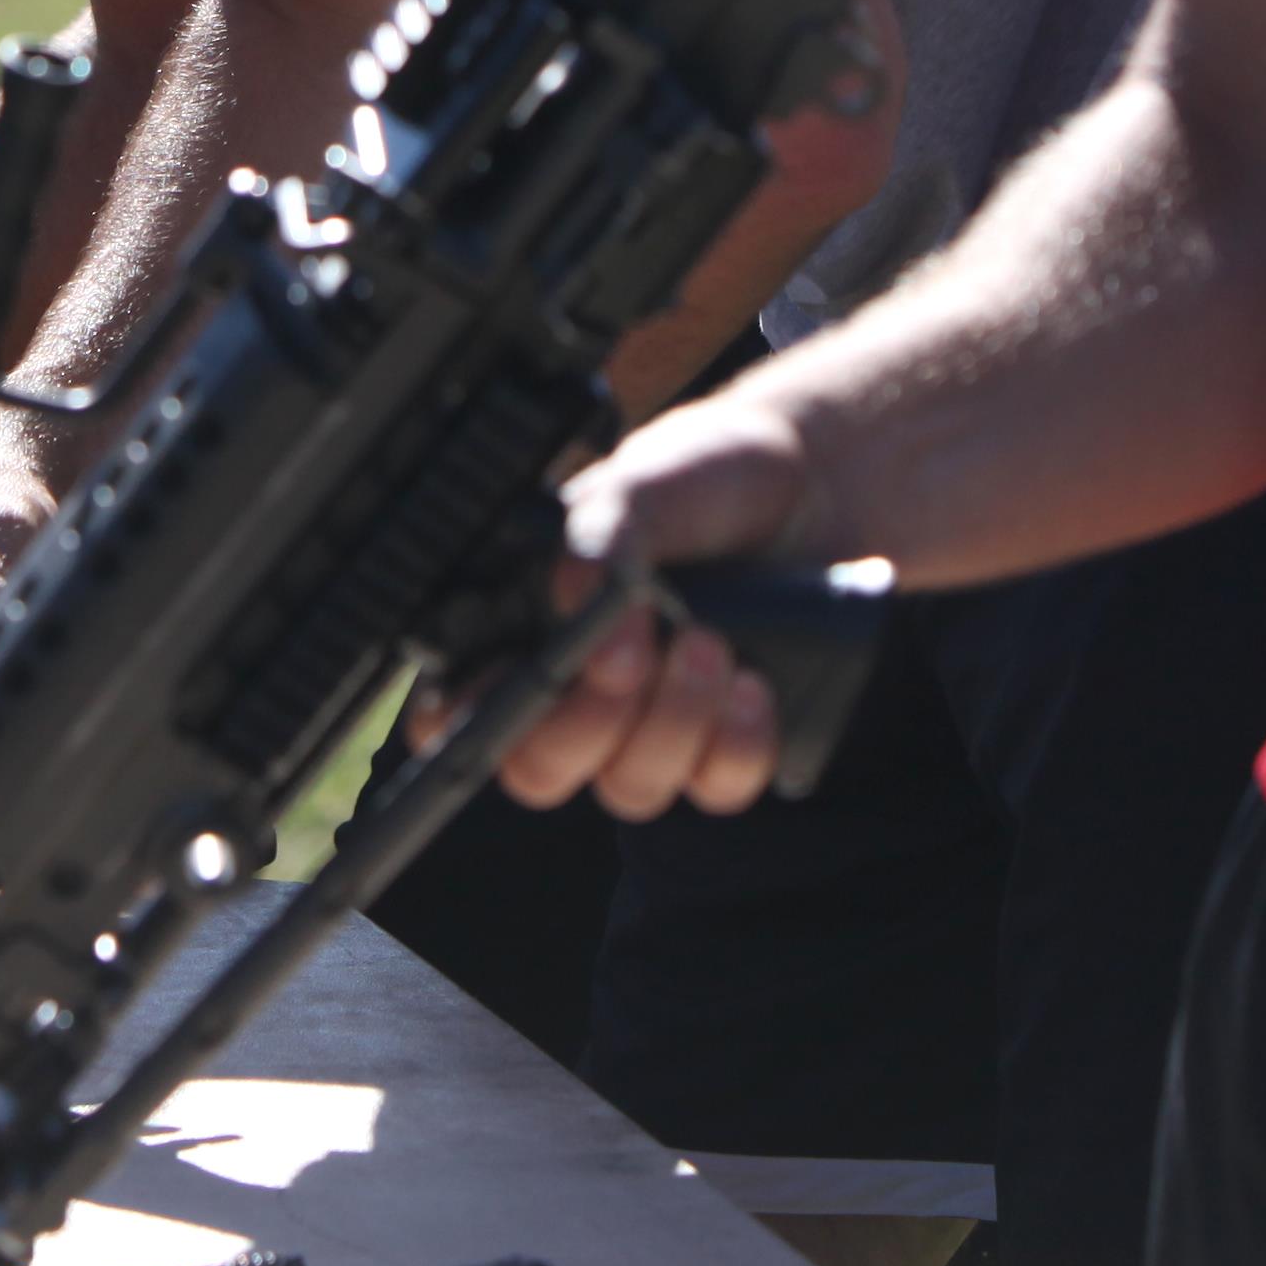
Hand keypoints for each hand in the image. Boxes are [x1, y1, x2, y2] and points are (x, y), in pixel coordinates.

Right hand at [468, 391, 816, 820]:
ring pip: (632, 787)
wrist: (812, 482)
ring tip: (711, 641)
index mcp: (522, 624)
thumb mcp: (642, 484)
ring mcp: (649, 726)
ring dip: (672, 722)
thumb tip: (576, 598)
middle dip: (588, 722)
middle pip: (540, 771)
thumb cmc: (701, 477)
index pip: (454, 708)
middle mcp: (574, 690)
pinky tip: (753, 683)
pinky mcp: (725, 745)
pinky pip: (717, 788)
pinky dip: (735, 744)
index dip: (463, 724)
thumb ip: (601, 534)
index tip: (515, 690)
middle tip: (633, 656)